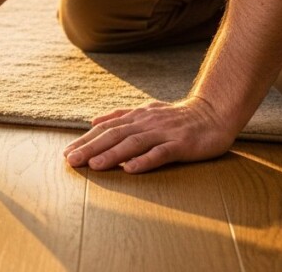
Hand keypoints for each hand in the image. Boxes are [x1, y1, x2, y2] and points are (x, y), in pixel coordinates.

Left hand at [62, 97, 236, 172]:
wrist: (214, 112)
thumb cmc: (178, 117)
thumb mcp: (146, 112)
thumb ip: (121, 116)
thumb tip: (94, 121)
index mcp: (137, 117)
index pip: (106, 128)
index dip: (86, 140)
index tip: (67, 153)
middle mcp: (146, 123)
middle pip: (114, 135)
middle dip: (91, 148)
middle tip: (71, 161)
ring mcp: (164, 133)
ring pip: (133, 143)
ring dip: (112, 155)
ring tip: (94, 166)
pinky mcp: (181, 144)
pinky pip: (161, 153)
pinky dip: (144, 160)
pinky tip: (130, 169)